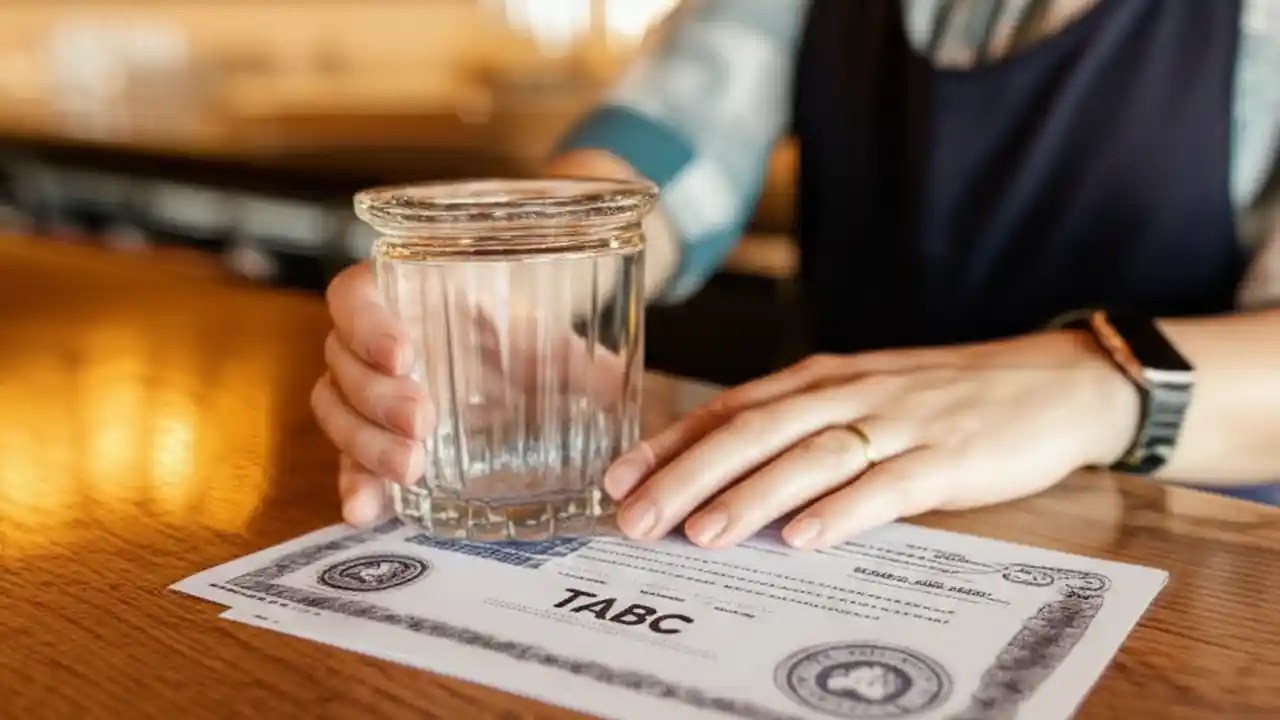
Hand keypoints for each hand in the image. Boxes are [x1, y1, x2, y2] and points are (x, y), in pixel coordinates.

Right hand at [312, 261, 630, 526]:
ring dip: (367, 444)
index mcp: (404, 297)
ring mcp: (364, 395)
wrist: (514, 374)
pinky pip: (345, 461)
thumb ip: (576, 359)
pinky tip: (367, 511)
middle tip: (425, 423)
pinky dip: (355, 486)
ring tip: (412, 470)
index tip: (405, 355)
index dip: (369, 324)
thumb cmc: (520, 341)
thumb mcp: (548, 344)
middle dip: (378, 398)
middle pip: (341, 363)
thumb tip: (617, 382)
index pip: (356, 296)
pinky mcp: (370, 442)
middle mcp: (370, 344)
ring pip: (336, 413)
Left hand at [603, 331, 1138, 549]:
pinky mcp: (950, 456)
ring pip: (811, 455)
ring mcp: (900, 422)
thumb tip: (724, 476)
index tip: (619, 478)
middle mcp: (850, 393)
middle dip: (689, 475)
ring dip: (752, 495)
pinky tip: (805, 537)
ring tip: (702, 534)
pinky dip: (844, 510)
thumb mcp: (861, 399)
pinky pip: (890, 484)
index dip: (672, 444)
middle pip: (755, 432)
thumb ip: (800, 428)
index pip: (731, 409)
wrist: (1052, 381)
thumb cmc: (943, 397)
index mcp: (822, 379)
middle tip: (637, 517)